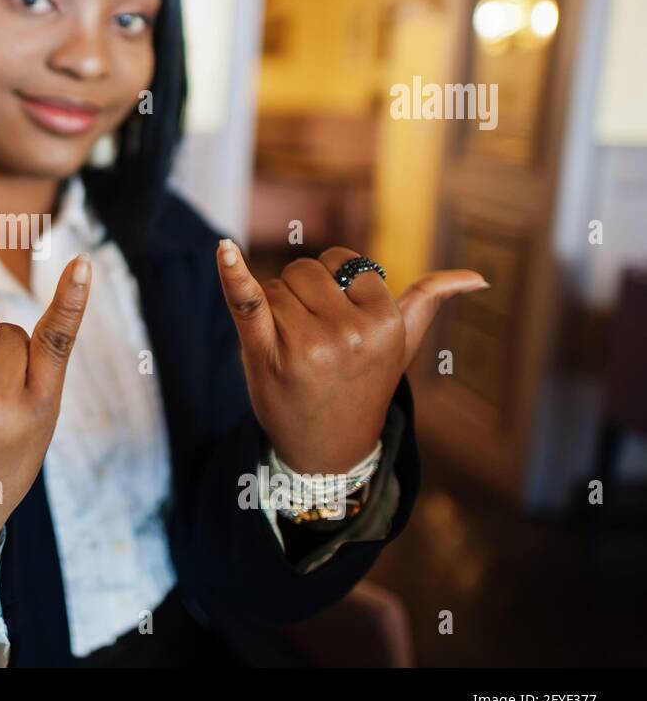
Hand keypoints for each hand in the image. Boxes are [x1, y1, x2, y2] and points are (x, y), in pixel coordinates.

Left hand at [216, 241, 487, 474]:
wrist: (327, 450)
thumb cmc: (363, 387)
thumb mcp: (400, 347)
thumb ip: (427, 302)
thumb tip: (477, 276)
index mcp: (384, 323)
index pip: (342, 263)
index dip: (333, 285)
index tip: (339, 319)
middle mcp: (348, 333)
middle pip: (303, 271)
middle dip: (301, 296)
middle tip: (312, 340)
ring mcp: (306, 346)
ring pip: (273, 288)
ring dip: (273, 310)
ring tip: (291, 349)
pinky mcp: (264, 355)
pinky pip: (247, 303)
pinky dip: (232, 276)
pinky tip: (223, 250)